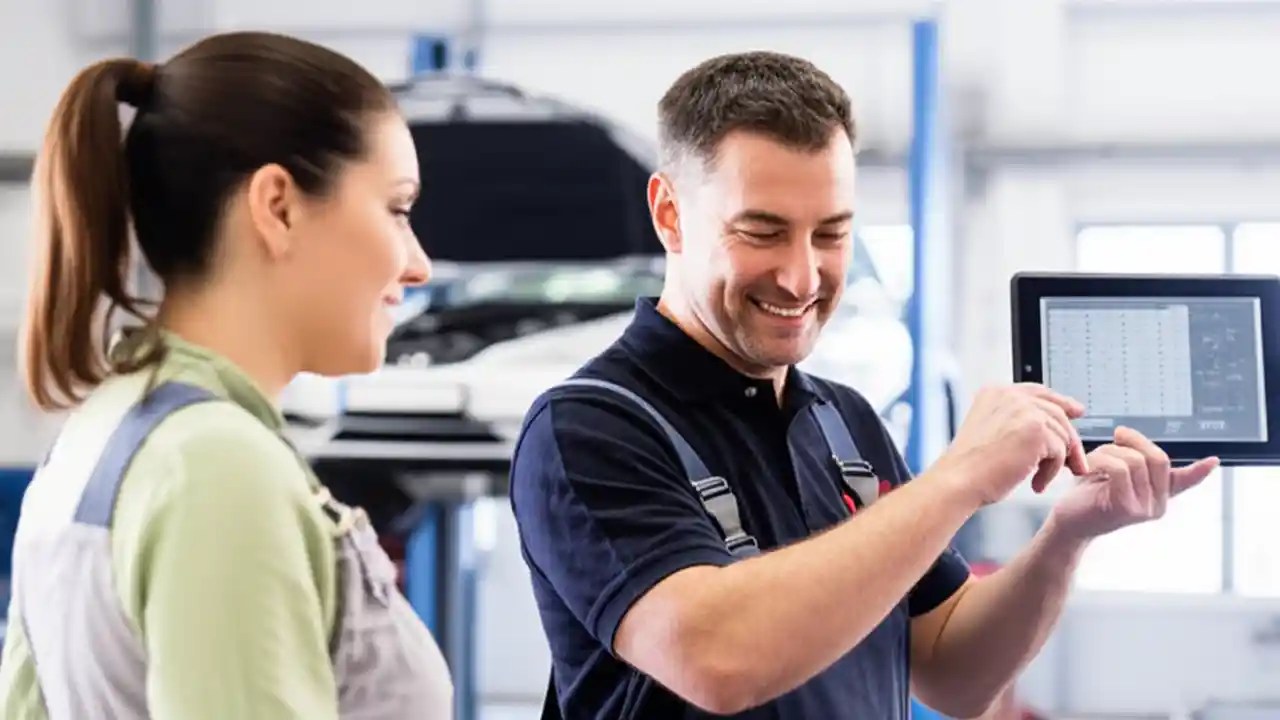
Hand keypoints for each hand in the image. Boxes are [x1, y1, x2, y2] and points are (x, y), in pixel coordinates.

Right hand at [937, 383, 1089, 506]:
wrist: (959, 480)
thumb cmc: (970, 467)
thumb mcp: (990, 433)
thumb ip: (1016, 422)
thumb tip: (1055, 427)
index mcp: (995, 393)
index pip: (1039, 392)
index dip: (1061, 402)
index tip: (1076, 411)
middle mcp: (1010, 396)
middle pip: (1057, 414)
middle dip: (1069, 441)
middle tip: (1076, 464)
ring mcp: (1025, 410)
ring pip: (1062, 434)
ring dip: (1055, 462)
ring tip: (1038, 479)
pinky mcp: (1037, 429)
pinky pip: (1060, 452)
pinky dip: (1051, 472)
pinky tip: (1035, 482)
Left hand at [1048, 426, 1219, 541]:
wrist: (1068, 523)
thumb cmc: (1088, 495)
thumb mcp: (1113, 475)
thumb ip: (1134, 464)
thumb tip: (1144, 445)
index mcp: (1158, 496)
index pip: (1183, 480)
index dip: (1198, 471)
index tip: (1214, 461)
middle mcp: (1157, 506)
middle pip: (1158, 458)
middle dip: (1135, 439)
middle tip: (1116, 434)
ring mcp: (1144, 509)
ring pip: (1136, 461)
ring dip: (1110, 450)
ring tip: (1094, 459)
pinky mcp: (1126, 509)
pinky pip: (1120, 469)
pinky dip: (1101, 459)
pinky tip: (1088, 466)